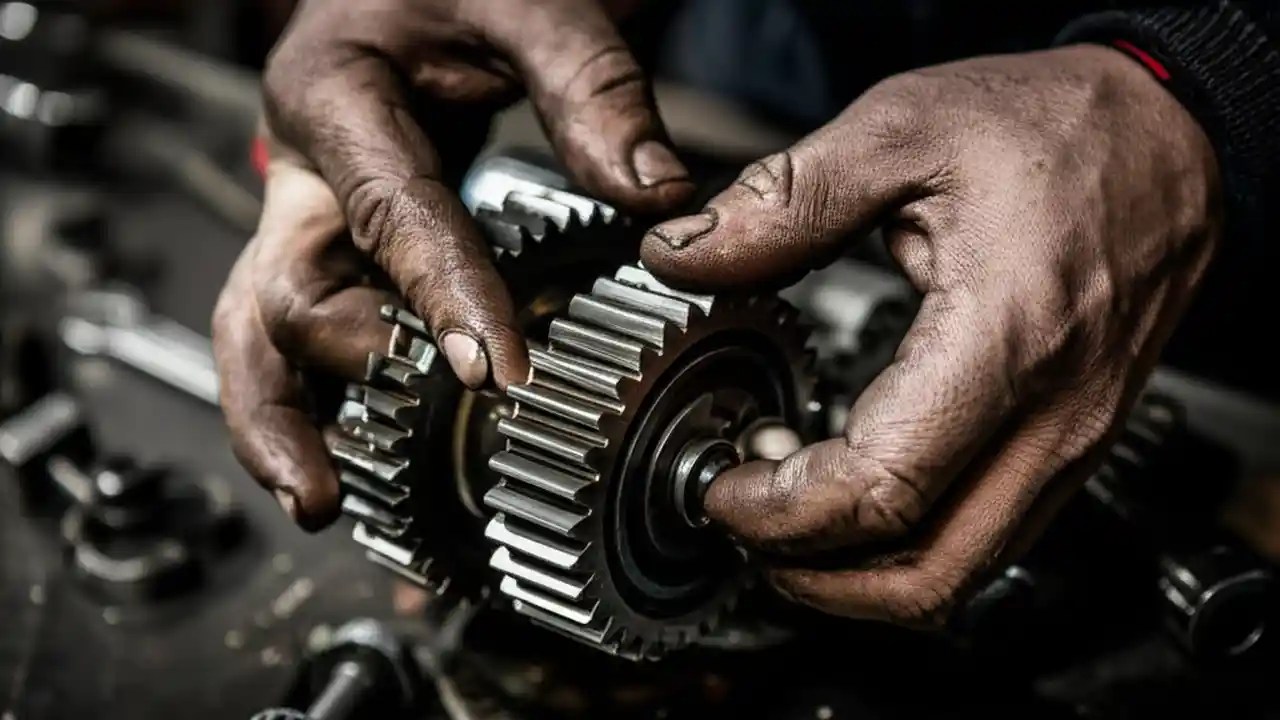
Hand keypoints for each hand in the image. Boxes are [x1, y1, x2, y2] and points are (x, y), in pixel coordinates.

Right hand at [212, 0, 692, 528]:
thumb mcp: (531, 4)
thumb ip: (592, 90)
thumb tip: (656, 198)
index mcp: (334, 93)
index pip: (391, 214)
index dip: (440, 299)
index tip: (495, 372)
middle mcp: (305, 168)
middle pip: (280, 289)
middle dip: (327, 377)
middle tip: (371, 453)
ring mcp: (312, 215)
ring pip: (264, 326)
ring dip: (282, 417)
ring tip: (316, 501)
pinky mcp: (339, 247)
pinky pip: (308, 332)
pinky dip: (321, 401)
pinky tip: (349, 465)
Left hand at [640, 45, 1221, 626]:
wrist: (1170, 136)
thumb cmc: (1062, 127)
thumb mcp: (905, 129)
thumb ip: (787, 200)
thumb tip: (684, 252)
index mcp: (1005, 339)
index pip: (879, 490)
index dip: (779, 514)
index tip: (720, 489)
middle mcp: (1051, 416)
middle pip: (922, 574)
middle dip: (809, 572)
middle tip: (740, 517)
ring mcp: (1071, 444)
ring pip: (957, 573)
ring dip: (855, 569)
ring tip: (784, 504)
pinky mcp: (1070, 446)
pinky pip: (985, 536)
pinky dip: (905, 540)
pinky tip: (850, 482)